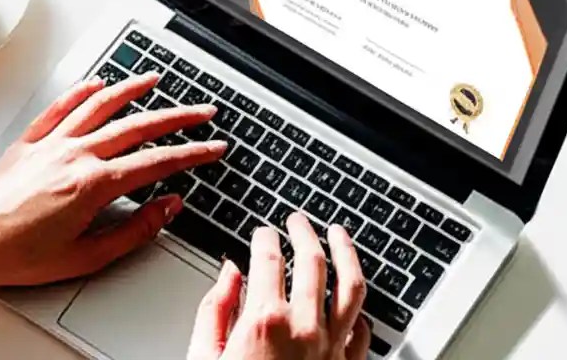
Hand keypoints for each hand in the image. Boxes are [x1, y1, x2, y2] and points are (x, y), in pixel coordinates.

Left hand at [0, 73, 226, 289]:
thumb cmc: (16, 255)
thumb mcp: (87, 257)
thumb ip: (135, 230)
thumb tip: (167, 208)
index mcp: (94, 184)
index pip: (158, 162)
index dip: (193, 153)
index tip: (214, 147)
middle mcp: (76, 154)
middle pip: (139, 125)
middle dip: (178, 117)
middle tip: (202, 111)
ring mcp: (52, 144)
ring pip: (101, 105)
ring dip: (133, 89)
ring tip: (156, 80)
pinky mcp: (30, 142)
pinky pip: (61, 107)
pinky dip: (82, 91)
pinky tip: (96, 83)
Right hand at [188, 213, 370, 359]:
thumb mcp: (202, 357)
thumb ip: (214, 309)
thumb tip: (228, 274)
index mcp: (264, 321)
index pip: (269, 258)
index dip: (265, 237)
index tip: (263, 232)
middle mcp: (304, 328)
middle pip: (313, 260)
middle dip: (304, 232)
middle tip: (298, 220)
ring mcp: (331, 348)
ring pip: (351, 285)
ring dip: (346, 252)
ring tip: (338, 234)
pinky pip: (364, 330)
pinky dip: (360, 309)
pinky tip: (353, 298)